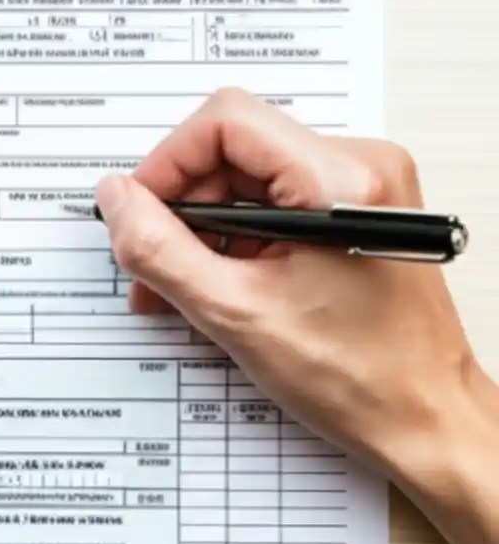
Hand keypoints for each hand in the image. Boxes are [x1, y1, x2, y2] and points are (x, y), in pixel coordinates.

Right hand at [94, 88, 491, 474]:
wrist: (426, 421)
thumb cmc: (360, 378)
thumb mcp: (234, 314)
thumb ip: (159, 249)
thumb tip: (116, 199)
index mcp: (342, 182)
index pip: (226, 122)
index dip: (167, 163)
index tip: (137, 210)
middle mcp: (362, 168)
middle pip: (234, 150)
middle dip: (180, 207)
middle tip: (149, 264)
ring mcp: (362, 189)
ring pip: (248, 180)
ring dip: (202, 230)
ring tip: (177, 286)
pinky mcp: (356, 212)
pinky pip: (273, 203)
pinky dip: (234, 240)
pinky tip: (216, 284)